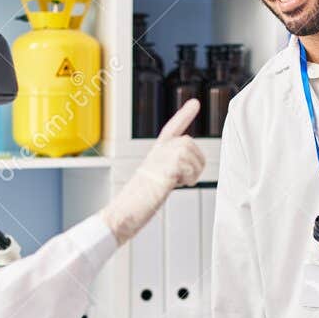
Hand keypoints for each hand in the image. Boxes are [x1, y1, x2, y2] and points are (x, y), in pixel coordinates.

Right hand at [102, 100, 205, 243]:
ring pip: (190, 152)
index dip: (183, 115)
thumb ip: (170, 171)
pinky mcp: (164, 169)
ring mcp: (159, 159)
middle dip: (196, 161)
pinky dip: (189, 178)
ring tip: (178, 183)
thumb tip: (183, 169)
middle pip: (189, 142)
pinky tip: (176, 185)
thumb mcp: (156, 183)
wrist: (122, 214)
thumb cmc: (136, 205)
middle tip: (183, 180)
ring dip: (192, 171)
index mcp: (155, 155)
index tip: (194, 102)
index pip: (171, 129)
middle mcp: (157, 153)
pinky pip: (189, 165)